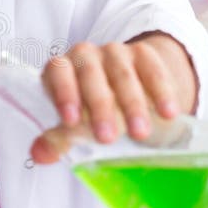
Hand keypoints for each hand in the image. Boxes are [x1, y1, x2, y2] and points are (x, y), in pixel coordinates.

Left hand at [31, 36, 189, 163]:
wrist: (127, 87)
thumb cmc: (90, 108)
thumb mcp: (74, 124)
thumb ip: (57, 139)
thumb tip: (39, 155)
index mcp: (61, 68)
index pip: (57, 73)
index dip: (63, 95)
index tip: (71, 121)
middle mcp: (85, 55)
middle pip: (90, 75)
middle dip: (99, 107)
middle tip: (107, 138)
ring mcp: (115, 52)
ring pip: (122, 74)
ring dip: (132, 105)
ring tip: (140, 134)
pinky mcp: (144, 54)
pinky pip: (153, 70)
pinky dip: (162, 92)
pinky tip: (169, 113)